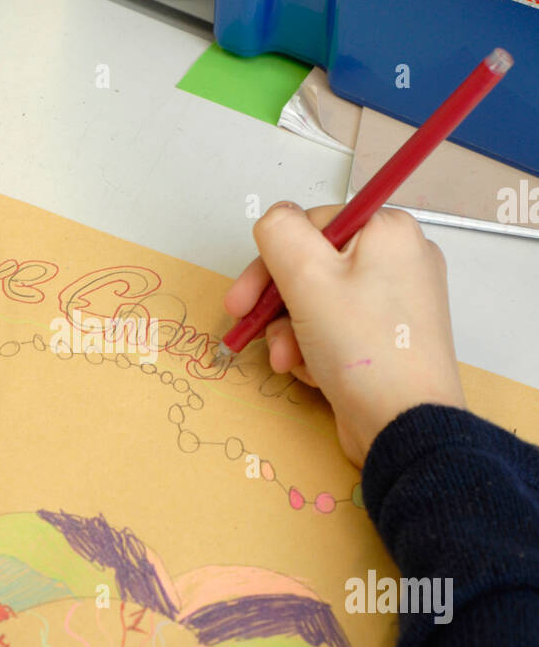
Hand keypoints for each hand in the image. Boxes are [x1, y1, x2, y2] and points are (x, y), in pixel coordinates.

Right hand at [223, 203, 467, 467]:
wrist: (404, 425)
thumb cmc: (361, 348)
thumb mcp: (307, 277)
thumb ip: (279, 233)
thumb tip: (274, 221)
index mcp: (388, 231)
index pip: (310, 225)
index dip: (270, 261)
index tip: (242, 300)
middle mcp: (399, 259)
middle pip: (313, 266)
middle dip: (278, 303)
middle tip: (246, 328)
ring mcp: (397, 302)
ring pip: (320, 302)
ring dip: (292, 332)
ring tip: (288, 361)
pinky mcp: (389, 339)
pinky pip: (338, 330)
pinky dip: (316, 349)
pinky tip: (312, 372)